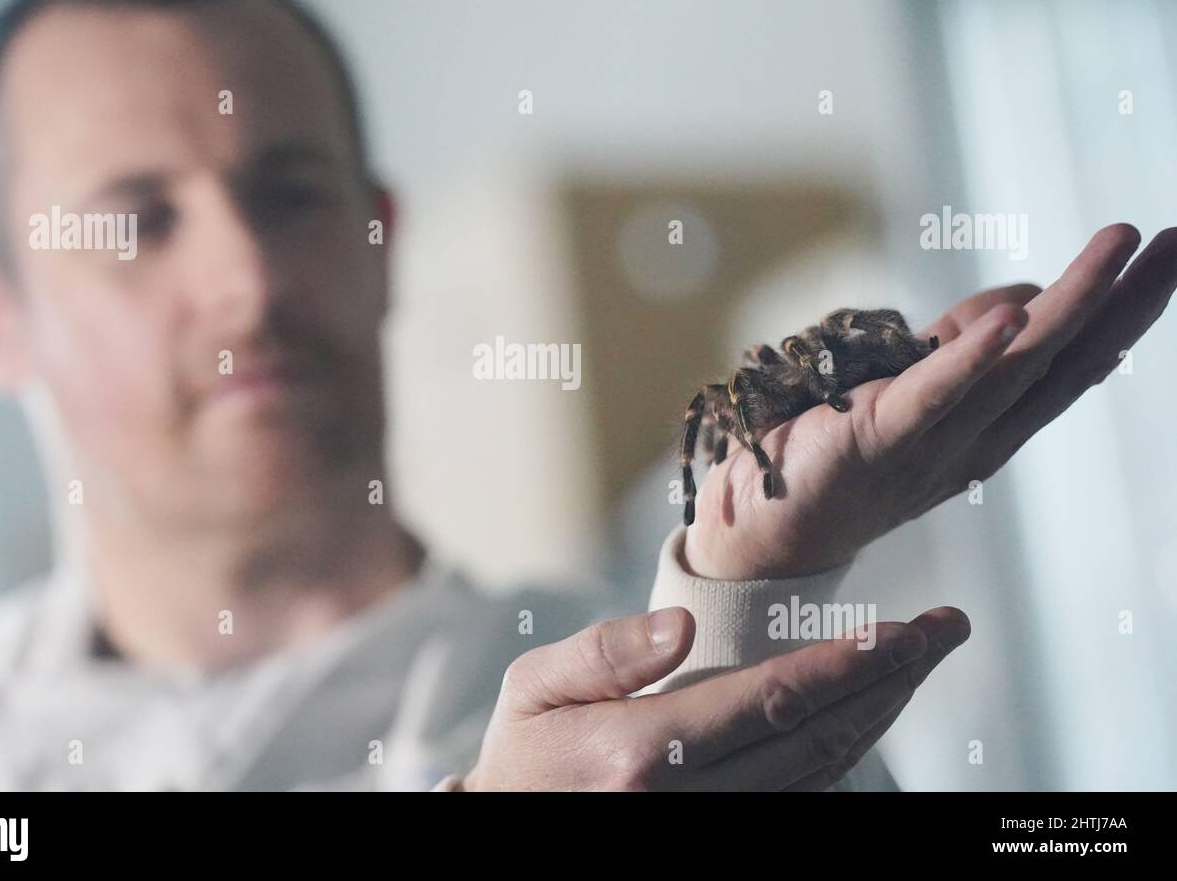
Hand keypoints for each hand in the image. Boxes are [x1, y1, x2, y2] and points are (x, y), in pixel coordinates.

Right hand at [462, 604, 968, 789]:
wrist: (510, 826)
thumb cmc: (522, 753)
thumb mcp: (534, 686)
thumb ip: (606, 652)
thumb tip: (680, 625)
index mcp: (644, 751)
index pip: (771, 700)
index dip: (847, 663)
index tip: (904, 628)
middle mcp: (691, 798)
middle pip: (818, 737)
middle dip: (891, 679)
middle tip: (946, 630)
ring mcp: (710, 823)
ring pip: (821, 771)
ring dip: (881, 713)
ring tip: (920, 660)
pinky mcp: (718, 830)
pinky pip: (801, 793)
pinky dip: (845, 748)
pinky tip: (869, 708)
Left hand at [686, 224, 1176, 580]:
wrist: (761, 527)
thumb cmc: (830, 451)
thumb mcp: (907, 388)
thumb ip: (957, 349)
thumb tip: (1021, 300)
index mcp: (981, 428)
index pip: (1063, 364)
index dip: (1114, 312)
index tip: (1157, 254)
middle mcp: (970, 440)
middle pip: (1060, 363)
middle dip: (1122, 302)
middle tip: (1175, 241)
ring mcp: (927, 444)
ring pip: (1012, 369)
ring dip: (1069, 306)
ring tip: (1116, 247)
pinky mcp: (873, 440)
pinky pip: (928, 398)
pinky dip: (968, 360)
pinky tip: (1011, 317)